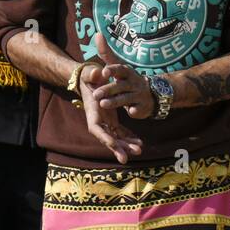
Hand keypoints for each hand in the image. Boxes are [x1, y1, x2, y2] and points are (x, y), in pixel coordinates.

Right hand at [79, 35, 143, 163]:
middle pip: (107, 139)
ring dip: (126, 145)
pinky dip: (129, 138)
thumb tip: (96, 73)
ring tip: (139, 150)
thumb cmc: (90, 77)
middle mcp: (98, 122)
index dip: (105, 138)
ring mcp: (105, 123)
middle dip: (118, 148)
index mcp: (92, 113)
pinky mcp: (112, 122)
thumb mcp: (90, 74)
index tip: (114, 145)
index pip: (96, 130)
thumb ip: (91, 74)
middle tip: (128, 157)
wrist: (91, 80)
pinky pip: (121, 133)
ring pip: (116, 138)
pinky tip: (139, 143)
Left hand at [89, 32, 153, 118]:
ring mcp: (139, 95)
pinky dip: (134, 111)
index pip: (120, 69)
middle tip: (95, 94)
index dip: (113, 70)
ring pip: (126, 98)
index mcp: (127, 72)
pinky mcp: (142, 107)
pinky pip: (138, 109)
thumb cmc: (129, 79)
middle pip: (121, 86)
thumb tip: (97, 34)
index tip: (104, 71)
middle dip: (108, 89)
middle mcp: (133, 82)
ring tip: (103, 104)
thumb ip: (107, 53)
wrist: (153, 93)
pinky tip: (130, 112)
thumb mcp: (119, 66)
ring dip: (115, 101)